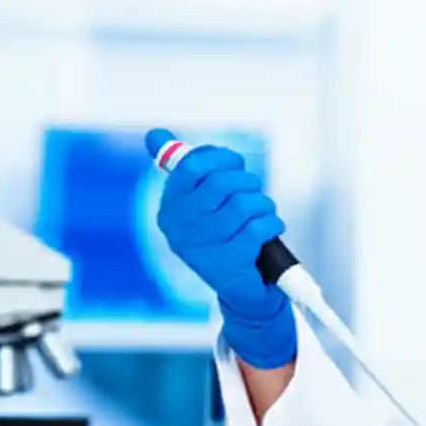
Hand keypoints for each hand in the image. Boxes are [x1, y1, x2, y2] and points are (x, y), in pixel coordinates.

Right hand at [157, 146, 295, 367]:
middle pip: (223, 182)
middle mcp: (182, 228)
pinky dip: (271, 225)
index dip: (220, 158)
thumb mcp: (197, 205)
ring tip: (262, 215)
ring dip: (262, 205)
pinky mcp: (230, 262)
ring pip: (245, 203)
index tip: (233, 164)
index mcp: (171, 209)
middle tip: (252, 193)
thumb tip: (154, 134)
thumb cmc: (220, 238)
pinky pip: (261, 226)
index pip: (191, 165)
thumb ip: (179, 167)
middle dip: (247, 183)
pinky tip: (268, 232)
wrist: (240, 291)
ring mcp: (205, 246)